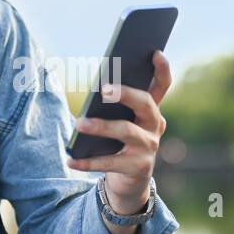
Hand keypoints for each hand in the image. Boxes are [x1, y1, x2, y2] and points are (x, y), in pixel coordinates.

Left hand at [66, 50, 171, 212]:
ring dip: (101, 127)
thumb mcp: (120, 122)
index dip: (162, 70)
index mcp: (151, 110)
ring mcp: (149, 147)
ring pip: (126, 131)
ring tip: (79, 124)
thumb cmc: (119, 143)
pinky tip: (71, 159)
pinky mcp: (138, 168)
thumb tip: (96, 91)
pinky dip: (88, 162)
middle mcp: (155, 125)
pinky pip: (110, 162)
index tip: (155, 52)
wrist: (129, 181)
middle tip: (104, 90)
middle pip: (145, 104)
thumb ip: (114, 107)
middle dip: (126, 94)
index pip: (162, 86)